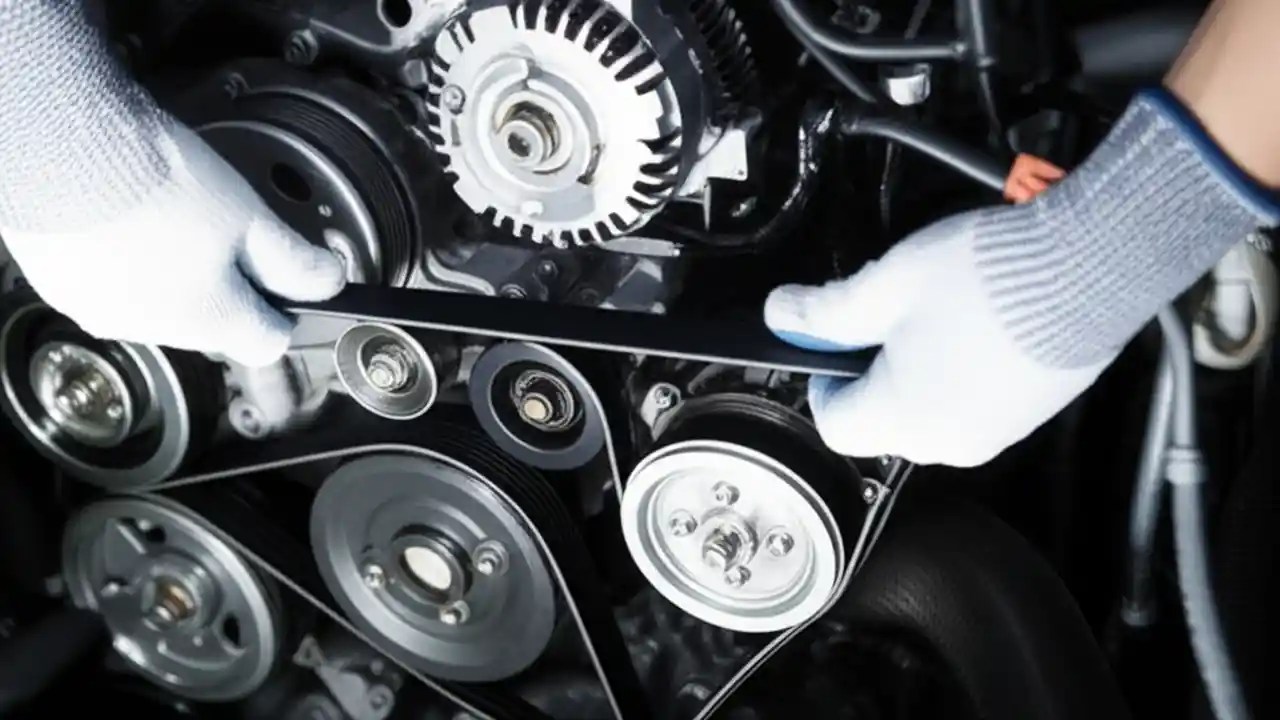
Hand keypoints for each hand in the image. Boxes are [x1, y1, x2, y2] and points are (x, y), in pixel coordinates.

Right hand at [1, 123, 345, 366]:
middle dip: (227, 283)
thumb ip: (295, 261)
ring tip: (172, 213)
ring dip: (174, 271)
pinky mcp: (60, 283)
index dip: (286, 309)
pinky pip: (110, 283)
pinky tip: (129, 215)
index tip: (289, 283)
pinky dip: (125, 259)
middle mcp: (150, 329)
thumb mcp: (250, 217)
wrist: (59, 142)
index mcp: (205, 321)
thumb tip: (328, 282)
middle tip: (225, 229)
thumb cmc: (151, 178)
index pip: (268, 342)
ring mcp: (98, 309)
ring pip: (159, 304)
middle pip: (212, 323)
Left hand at [765, 210, 1113, 465]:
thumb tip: (784, 316)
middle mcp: (949, 441)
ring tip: (933, 316)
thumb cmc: (997, 278)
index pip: (834, 424)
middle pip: (881, 424)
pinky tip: (973, 327)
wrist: (1095, 266)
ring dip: (916, 375)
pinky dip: (960, 377)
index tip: (829, 348)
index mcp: (903, 417)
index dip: (821, 382)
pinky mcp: (1029, 417)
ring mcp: (995, 433)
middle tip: (883, 320)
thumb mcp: (888, 284)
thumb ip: (826, 310)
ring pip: (929, 417)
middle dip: (870, 375)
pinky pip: (974, 408)